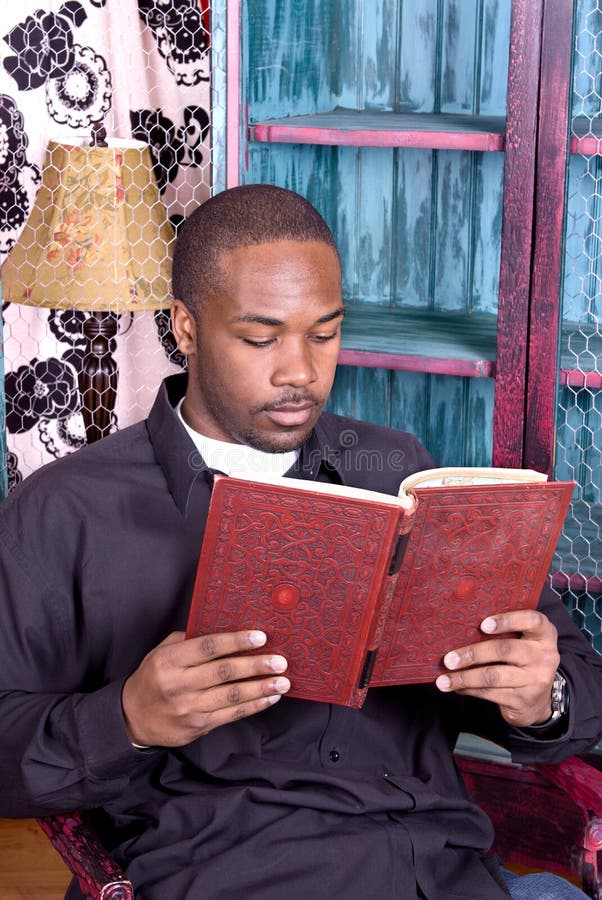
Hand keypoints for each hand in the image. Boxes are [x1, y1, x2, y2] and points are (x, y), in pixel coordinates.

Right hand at [121, 630, 289, 746]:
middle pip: (224, 672)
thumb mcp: (162, 652)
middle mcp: (179, 684)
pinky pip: (232, 714)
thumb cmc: (154, 677)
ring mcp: (190, 707)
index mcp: (169, 660)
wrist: (134, 717)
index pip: (207, 647)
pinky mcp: (199, 726)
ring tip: (283, 681)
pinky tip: (270, 697)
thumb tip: (226, 629)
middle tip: (280, 661)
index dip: (235, 641)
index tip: (260, 637)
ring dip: (261, 687)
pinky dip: (254, 705)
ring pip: (232, 695)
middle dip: (256, 665)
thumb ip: (190, 641)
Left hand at [435, 610, 559, 727]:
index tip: (483, 624)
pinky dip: (469, 689)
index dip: (507, 620)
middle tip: (448, 659)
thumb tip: (459, 625)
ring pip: (493, 676)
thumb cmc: (521, 661)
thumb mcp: (522, 642)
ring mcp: (535, 680)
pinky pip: (490, 693)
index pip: (532, 620)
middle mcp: (544, 656)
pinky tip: (456, 687)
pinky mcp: (523, 700)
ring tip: (443, 680)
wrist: (538, 703)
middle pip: (504, 650)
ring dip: (464, 677)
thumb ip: (504, 631)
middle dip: (472, 654)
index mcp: (544, 634)